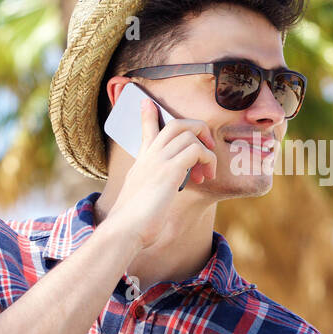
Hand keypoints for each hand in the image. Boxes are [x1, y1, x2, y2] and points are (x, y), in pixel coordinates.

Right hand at [110, 98, 216, 248]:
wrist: (124, 231)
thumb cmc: (133, 224)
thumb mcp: (139, 201)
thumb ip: (148, 194)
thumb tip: (152, 205)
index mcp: (142, 162)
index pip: (146, 130)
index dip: (149, 114)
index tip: (148, 102)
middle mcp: (149, 156)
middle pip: (175, 123)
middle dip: (198, 129)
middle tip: (207, 151)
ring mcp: (158, 160)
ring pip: (188, 132)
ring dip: (206, 149)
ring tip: (207, 173)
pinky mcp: (169, 170)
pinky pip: (196, 150)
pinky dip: (208, 160)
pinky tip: (206, 177)